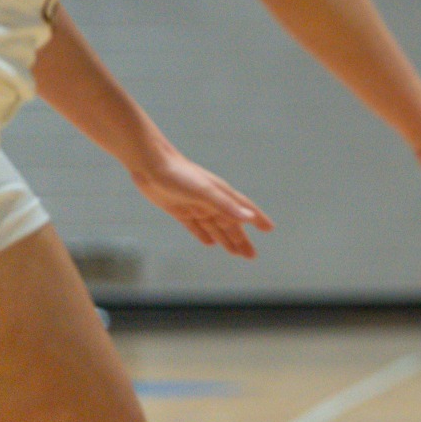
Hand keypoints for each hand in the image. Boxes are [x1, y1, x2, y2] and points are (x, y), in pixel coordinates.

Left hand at [131, 150, 273, 258]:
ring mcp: (196, 207)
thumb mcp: (205, 192)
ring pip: (215, 228)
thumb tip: (249, 218)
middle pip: (231, 225)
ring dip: (226, 240)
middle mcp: (212, 202)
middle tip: (251, 255)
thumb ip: (227, 205)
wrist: (151, 166)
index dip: (257, 219)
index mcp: (222, 195)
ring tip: (235, 253)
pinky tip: (209, 242)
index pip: (244, 210)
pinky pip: (196, 227)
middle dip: (242, 240)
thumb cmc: (180, 175)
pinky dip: (204, 235)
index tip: (269, 228)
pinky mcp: (181, 211)